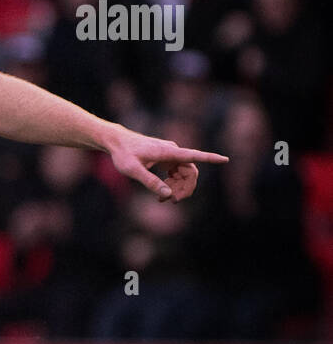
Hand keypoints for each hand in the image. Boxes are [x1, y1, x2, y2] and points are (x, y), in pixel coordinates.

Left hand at [105, 127, 228, 202]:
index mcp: (168, 151)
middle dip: (185, 188)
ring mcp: (171, 155)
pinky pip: (178, 173)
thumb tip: (168, 194)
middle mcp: (173, 151)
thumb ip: (150, 182)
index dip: (210, 158)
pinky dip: (173, 184)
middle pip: (191, 171)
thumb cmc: (123, 154)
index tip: (225, 159)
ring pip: (185, 174)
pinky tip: (163, 194)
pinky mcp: (167, 159)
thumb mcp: (133, 170)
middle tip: (173, 201)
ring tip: (163, 200)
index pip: (194, 155)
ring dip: (178, 188)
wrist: (116, 142)